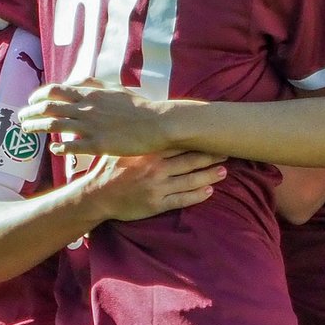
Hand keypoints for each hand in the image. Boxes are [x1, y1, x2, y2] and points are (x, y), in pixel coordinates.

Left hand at [17, 79, 169, 157]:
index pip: (55, 90)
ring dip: (36, 127)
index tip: (31, 100)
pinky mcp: (98, 144)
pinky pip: (72, 146)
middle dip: (30, 111)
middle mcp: (86, 108)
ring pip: (54, 125)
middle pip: (48, 107)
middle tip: (20, 117)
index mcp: (90, 94)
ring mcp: (91, 126)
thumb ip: (94, 85)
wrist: (158, 123)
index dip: (38, 95)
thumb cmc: (140, 107)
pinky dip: (59, 148)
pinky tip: (53, 150)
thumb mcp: (116, 89)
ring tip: (25, 130)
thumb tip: (78, 81)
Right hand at [75, 150, 228, 221]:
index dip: (199, 139)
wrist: (96, 195)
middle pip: (190, 160)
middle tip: (228, 152)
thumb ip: (142, 138)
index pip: (179, 142)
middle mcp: (155, 167)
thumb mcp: (123, 147)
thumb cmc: (111, 168)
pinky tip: (210, 191)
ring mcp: (157, 186)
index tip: (214, 135)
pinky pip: (182, 199)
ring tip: (224, 171)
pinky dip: (198, 195)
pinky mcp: (157, 203)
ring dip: (210, 175)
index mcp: (148, 151)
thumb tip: (157, 120)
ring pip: (190, 180)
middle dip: (211, 156)